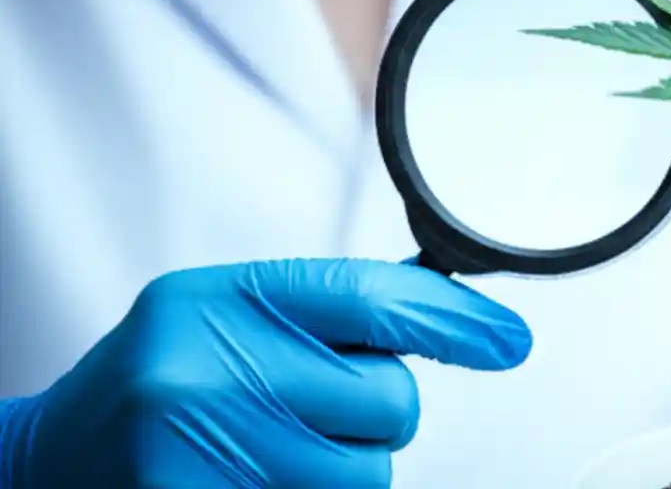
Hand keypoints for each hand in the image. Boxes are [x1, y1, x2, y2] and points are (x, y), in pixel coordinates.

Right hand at [0, 258, 531, 487]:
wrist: (60, 457)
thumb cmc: (163, 375)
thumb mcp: (228, 310)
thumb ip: (328, 309)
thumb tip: (465, 324)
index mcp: (220, 300)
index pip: (372, 297)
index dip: (456, 321)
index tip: (510, 341)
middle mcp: (210, 372)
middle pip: (390, 398)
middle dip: (378, 406)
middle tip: (315, 401)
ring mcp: (206, 454)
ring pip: (371, 470)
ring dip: (348, 462)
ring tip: (278, 443)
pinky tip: (261, 475)